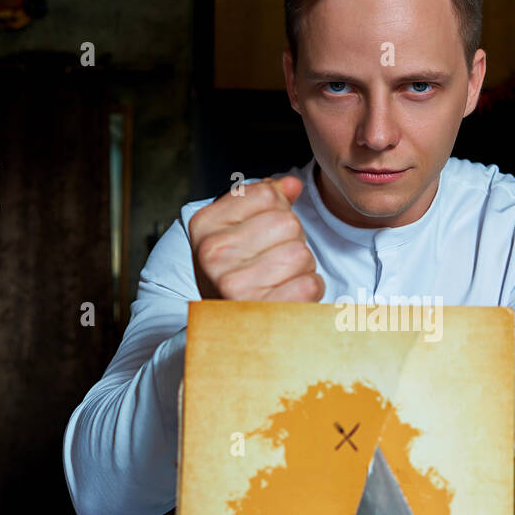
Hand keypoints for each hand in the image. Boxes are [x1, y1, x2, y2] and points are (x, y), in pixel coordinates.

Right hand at [189, 175, 325, 302]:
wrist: (228, 329)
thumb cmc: (238, 276)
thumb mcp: (237, 232)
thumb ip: (264, 201)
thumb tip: (292, 184)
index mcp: (204, 226)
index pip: (267, 194)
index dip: (277, 212)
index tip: (260, 236)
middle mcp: (213, 255)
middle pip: (288, 222)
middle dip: (291, 241)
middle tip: (272, 264)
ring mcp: (234, 286)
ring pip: (301, 254)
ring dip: (301, 268)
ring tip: (278, 282)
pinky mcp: (262, 312)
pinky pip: (310, 284)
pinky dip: (308, 291)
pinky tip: (286, 297)